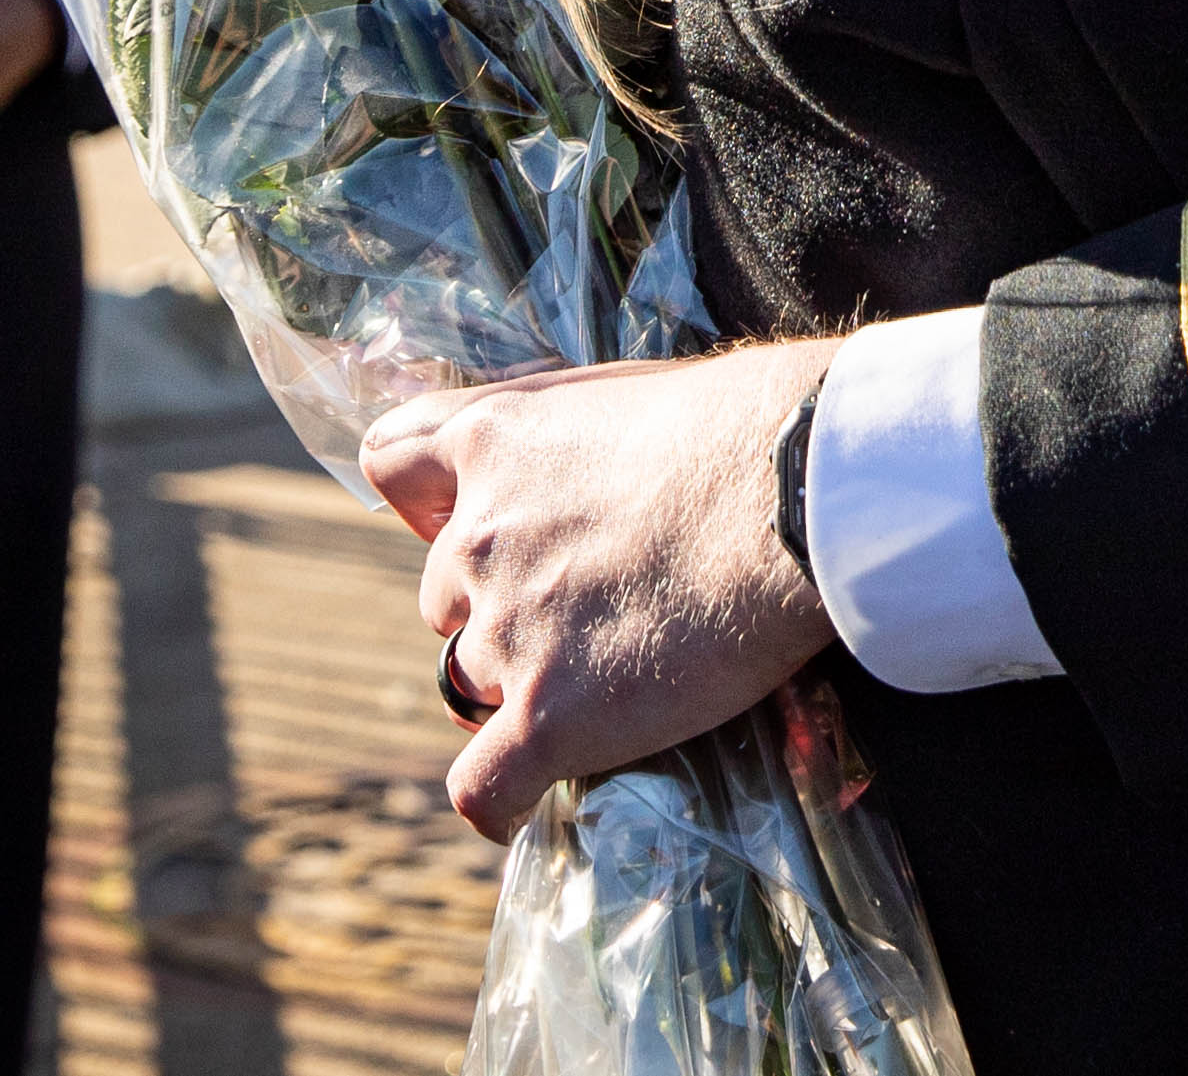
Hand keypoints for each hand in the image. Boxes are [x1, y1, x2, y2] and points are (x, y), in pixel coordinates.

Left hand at [365, 340, 839, 839]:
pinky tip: (525, 803)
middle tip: (587, 612)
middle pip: (446, 598)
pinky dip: (498, 800)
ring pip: (473, 682)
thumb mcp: (636, 385)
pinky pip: (482, 786)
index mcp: (494, 440)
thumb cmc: (750, 423)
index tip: (476, 519)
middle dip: (498, 607)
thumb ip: (579, 424)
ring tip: (603, 687)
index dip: (431, 504)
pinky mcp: (546, 716)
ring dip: (521, 686)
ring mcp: (507, 632)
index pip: (393, 464)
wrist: (794, 493)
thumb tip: (598, 461)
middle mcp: (479, 538)